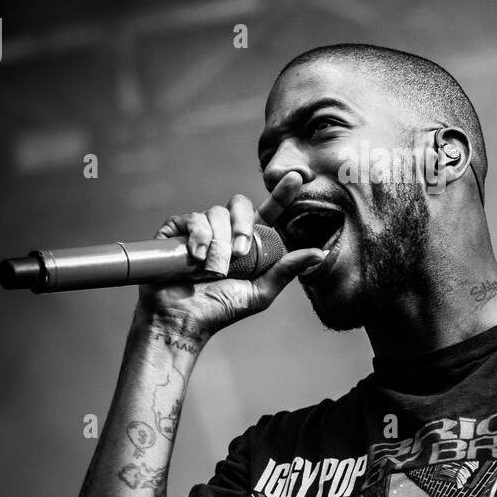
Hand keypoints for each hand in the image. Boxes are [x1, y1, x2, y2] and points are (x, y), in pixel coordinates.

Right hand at [136, 174, 325, 337]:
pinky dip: (197, 237)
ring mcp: (200, 229)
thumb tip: (319, 253)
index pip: (268, 211)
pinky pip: (191, 219)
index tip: (297, 177)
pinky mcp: (177, 231)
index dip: (282, 193)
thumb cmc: (220, 310)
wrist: (182, 319)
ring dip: (218, 241)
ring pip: (215, 213)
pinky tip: (196, 258)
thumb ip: (286, 270)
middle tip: (239, 253)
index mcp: (248, 242)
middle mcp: (224, 231)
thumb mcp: (260, 293)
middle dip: (242, 225)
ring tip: (213, 267)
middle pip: (239, 204)